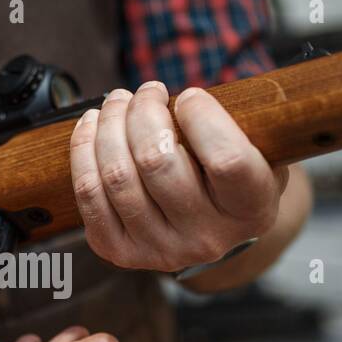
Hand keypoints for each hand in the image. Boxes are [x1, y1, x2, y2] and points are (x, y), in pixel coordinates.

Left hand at [69, 81, 288, 272]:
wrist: (212, 226)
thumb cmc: (234, 175)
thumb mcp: (258, 150)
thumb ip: (233, 126)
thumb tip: (181, 98)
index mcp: (251, 210)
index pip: (226, 160)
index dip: (201, 117)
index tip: (190, 96)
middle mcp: (206, 238)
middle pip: (157, 161)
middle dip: (143, 111)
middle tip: (147, 91)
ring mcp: (160, 250)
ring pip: (117, 175)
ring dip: (109, 124)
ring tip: (118, 102)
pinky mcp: (120, 251)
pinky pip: (89, 193)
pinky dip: (84, 149)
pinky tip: (92, 125)